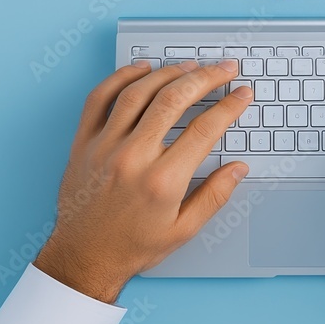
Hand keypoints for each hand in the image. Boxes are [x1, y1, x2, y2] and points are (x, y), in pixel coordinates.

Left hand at [35, 60, 252, 302]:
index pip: (205, 129)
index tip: (241, 94)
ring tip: (190, 66)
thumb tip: (238, 168)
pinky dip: (121, 77)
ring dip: (168, 73)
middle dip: (205, 78)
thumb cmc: (133, 246)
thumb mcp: (184, 230)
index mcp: (162, 181)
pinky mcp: (83, 142)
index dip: (229, 107)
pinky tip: (142, 69)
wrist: (84, 257)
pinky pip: (100, 98)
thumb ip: (214, 196)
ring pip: (139, 92)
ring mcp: (104, 146)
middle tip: (224, 69)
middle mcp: (133, 157)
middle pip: (174, 100)